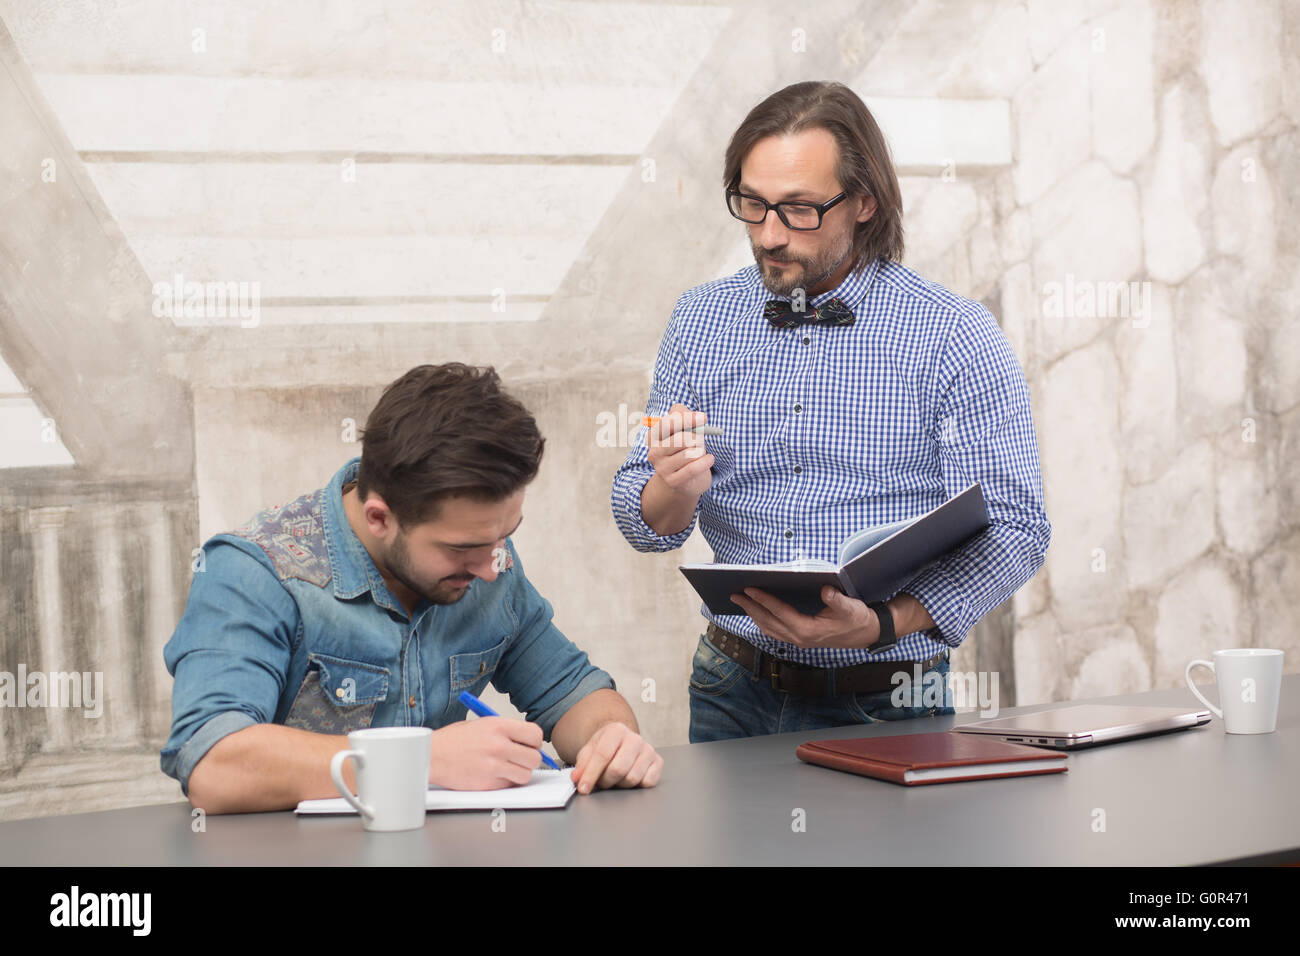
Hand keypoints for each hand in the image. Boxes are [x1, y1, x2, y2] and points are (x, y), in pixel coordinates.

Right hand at [427, 717, 542, 789]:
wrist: (432, 756)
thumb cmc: (454, 740)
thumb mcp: (483, 724)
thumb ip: (507, 731)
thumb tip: (529, 742)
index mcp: (499, 726)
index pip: (536, 735)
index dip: (534, 742)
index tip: (529, 745)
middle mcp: (499, 745)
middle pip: (534, 758)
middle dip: (530, 759)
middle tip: (520, 759)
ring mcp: (494, 766)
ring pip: (525, 775)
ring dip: (520, 773)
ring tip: (507, 768)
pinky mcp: (488, 783)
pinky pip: (509, 785)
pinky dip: (505, 782)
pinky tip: (493, 774)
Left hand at [570, 722, 663, 793]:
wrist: (622, 741)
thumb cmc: (605, 747)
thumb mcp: (589, 751)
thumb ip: (582, 765)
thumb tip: (577, 779)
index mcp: (616, 730)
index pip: (602, 755)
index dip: (591, 774)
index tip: (583, 788)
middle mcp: (635, 738)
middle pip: (618, 769)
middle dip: (605, 781)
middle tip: (601, 782)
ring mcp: (648, 750)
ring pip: (632, 778)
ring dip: (619, 784)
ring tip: (614, 779)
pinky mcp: (658, 762)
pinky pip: (647, 782)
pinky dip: (636, 785)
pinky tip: (629, 778)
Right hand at [646, 404, 713, 500]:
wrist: (685, 478)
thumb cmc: (684, 448)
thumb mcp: (683, 428)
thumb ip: (684, 414)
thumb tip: (699, 417)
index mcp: (653, 437)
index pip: (668, 423)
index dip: (688, 419)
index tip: (703, 418)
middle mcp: (653, 453)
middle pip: (681, 439)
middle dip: (697, 438)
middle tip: (700, 441)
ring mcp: (661, 469)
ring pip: (689, 453)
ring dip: (701, 451)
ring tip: (701, 453)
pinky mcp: (672, 481)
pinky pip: (693, 468)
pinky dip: (706, 462)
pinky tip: (709, 459)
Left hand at [729, 585, 882, 649]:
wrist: (865, 634)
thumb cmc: (857, 618)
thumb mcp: (851, 607)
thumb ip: (837, 599)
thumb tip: (825, 590)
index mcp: (808, 630)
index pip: (779, 612)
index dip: (763, 600)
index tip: (749, 589)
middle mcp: (799, 638)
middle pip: (768, 621)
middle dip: (750, 607)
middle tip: (733, 594)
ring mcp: (797, 641)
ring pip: (768, 628)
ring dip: (753, 615)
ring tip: (740, 601)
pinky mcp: (798, 640)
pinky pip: (774, 631)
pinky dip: (762, 621)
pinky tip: (756, 612)